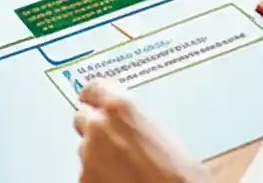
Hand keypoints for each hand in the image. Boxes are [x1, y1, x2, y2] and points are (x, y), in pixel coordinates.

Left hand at [74, 79, 207, 182]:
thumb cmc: (179, 174)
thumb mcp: (164, 132)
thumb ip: (136, 120)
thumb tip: (130, 123)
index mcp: (120, 107)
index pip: (94, 89)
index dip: (96, 96)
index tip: (97, 99)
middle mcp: (98, 127)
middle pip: (83, 116)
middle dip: (95, 125)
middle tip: (115, 138)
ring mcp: (88, 156)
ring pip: (85, 147)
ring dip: (98, 153)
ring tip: (125, 165)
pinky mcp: (84, 181)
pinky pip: (87, 172)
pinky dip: (98, 175)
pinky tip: (121, 180)